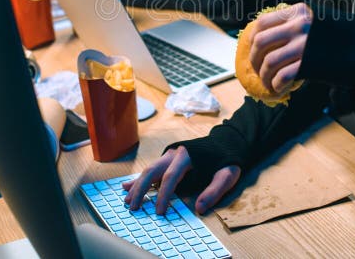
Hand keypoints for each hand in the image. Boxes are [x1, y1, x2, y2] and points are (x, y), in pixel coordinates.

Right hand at [122, 145, 240, 214]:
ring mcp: (170, 155)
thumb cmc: (226, 159)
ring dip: (137, 185)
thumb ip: (214, 191)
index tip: (159, 212)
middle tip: (133, 206)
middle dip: (140, 189)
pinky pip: (152, 169)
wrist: (227, 141)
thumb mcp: (227, 175)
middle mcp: (175, 154)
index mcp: (187, 156)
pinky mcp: (169, 159)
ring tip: (127, 200)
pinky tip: (128, 186)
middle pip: (152, 170)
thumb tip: (200, 209)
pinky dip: (140, 179)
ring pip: (149, 169)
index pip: (170, 177)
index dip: (163, 195)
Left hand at [249, 3, 311, 95]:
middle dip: (254, 59)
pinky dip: (276, 85)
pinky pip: (282, 76)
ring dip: (264, 76)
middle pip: (261, 42)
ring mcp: (304, 44)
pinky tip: (279, 88)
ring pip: (269, 62)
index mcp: (299, 12)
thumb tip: (267, 38)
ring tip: (268, 83)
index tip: (252, 50)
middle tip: (257, 70)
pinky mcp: (309, 64)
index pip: (262, 22)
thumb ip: (295, 23)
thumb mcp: (316, 21)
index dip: (252, 39)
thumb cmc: (340, 38)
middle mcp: (299, 25)